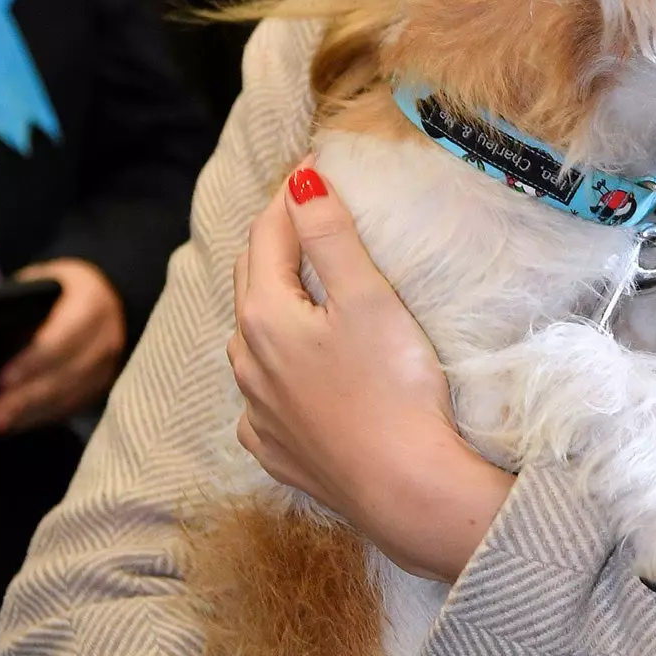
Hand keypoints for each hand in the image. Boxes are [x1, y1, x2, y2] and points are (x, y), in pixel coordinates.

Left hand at [0, 259, 125, 442]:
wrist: (109, 300)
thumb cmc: (62, 289)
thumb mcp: (42, 281)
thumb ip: (19, 303)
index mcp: (91, 304)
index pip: (64, 337)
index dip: (34, 360)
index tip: (2, 379)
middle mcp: (105, 340)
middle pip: (65, 376)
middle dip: (25, 399)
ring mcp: (107, 368)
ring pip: (67, 398)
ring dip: (27, 416)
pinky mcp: (99, 388)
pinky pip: (67, 409)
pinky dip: (35, 420)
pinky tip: (8, 426)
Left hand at [230, 167, 512, 581]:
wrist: (407, 492)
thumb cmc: (395, 389)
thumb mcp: (368, 299)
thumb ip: (330, 236)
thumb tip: (300, 182)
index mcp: (265, 317)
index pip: (268, 234)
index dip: (291, 194)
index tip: (314, 164)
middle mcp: (247, 363)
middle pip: (252, 281)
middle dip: (274, 240)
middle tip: (304, 210)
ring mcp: (259, 412)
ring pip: (252, 340)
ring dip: (271, 303)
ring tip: (301, 284)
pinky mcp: (278, 450)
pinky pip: (264, 395)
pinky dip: (278, 366)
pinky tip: (298, 370)